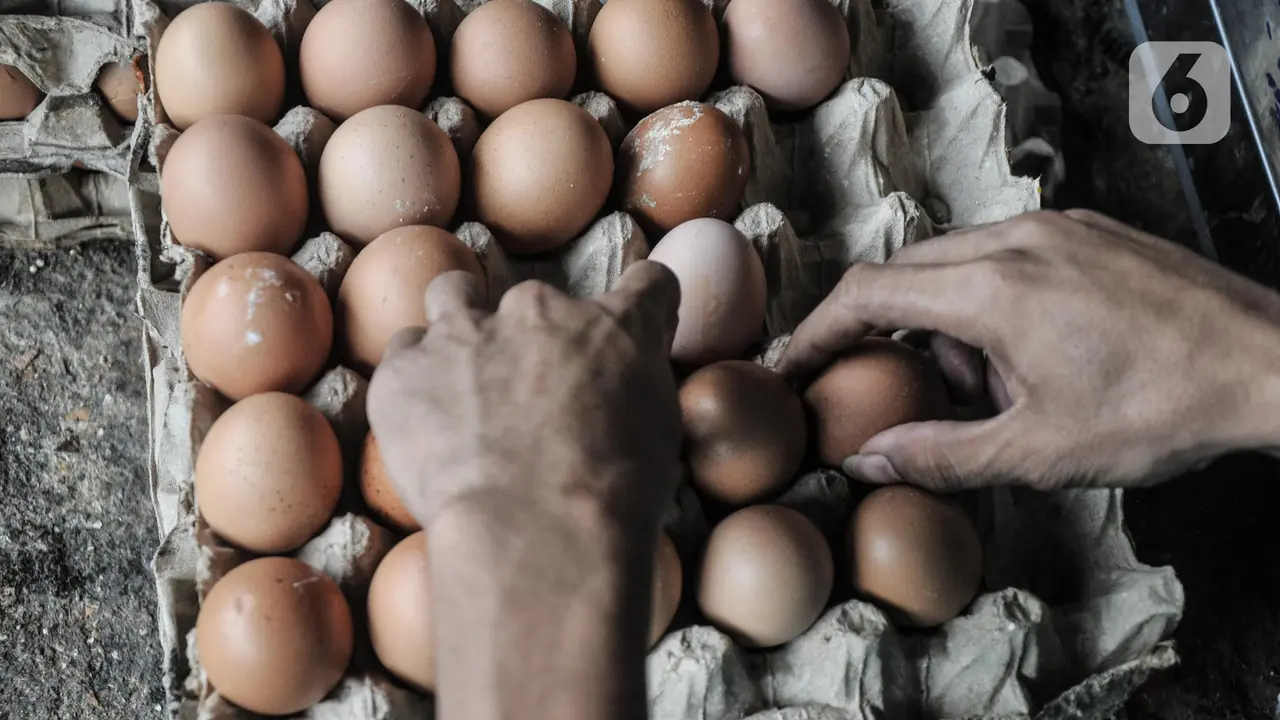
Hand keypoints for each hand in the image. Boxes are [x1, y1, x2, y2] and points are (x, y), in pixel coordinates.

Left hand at [366, 262, 681, 719]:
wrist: (535, 530)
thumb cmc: (612, 496)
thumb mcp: (659, 435)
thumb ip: (635, 389)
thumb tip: (615, 388)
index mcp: (613, 325)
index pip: (646, 285)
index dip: (639, 310)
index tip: (628, 337)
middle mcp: (537, 309)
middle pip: (536, 300)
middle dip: (536, 339)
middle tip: (532, 394)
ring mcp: (464, 334)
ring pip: (454, 295)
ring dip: (462, 325)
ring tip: (461, 373)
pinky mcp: (405, 370)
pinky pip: (405, 355)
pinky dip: (416, 379)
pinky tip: (426, 421)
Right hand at [778, 209, 1279, 490]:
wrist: (1270, 364)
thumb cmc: (1161, 408)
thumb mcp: (1038, 451)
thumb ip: (939, 455)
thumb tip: (866, 461)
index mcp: (991, 288)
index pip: (867, 293)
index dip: (818, 331)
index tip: (794, 366)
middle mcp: (1014, 239)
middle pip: (906, 272)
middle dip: (887, 332)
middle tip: (894, 390)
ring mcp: (1056, 227)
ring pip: (957, 262)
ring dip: (945, 320)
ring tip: (988, 388)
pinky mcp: (1088, 229)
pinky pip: (1006, 252)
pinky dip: (989, 299)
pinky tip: (1028, 353)